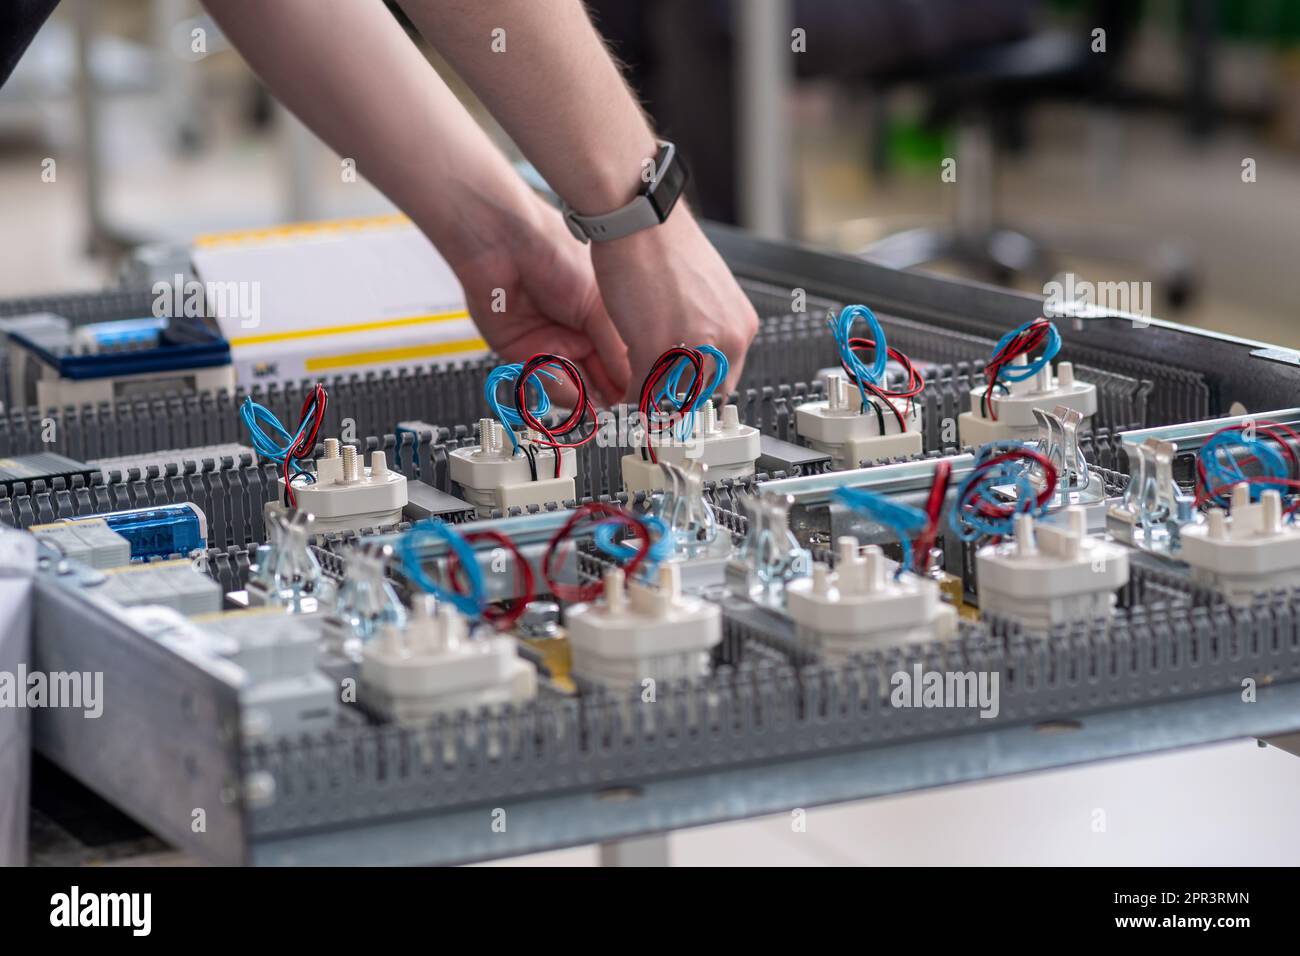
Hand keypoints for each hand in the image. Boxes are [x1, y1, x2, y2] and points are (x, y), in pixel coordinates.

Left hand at [448, 191, 630, 405]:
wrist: (507, 243)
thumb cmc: (556, 254)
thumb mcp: (599, 308)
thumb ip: (615, 350)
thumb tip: (631, 382)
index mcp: (600, 319)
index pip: (620, 362)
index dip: (630, 382)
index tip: (641, 401)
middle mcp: (574, 333)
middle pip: (595, 379)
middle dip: (606, 397)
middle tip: (619, 415)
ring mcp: (547, 344)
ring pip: (569, 384)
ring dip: (583, 397)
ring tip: (596, 406)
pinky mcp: (519, 352)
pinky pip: (541, 379)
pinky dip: (556, 385)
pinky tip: (570, 386)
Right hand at [590, 209, 758, 398]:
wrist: (640, 218)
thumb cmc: (664, 244)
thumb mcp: (705, 292)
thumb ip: (706, 326)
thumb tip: (693, 353)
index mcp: (741, 325)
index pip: (726, 379)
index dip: (698, 389)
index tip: (680, 394)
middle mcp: (727, 339)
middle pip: (703, 395)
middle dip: (677, 400)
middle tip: (655, 399)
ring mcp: (695, 347)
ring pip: (674, 397)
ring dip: (653, 400)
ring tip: (637, 395)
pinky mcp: (658, 349)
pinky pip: (644, 388)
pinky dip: (631, 393)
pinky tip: (622, 388)